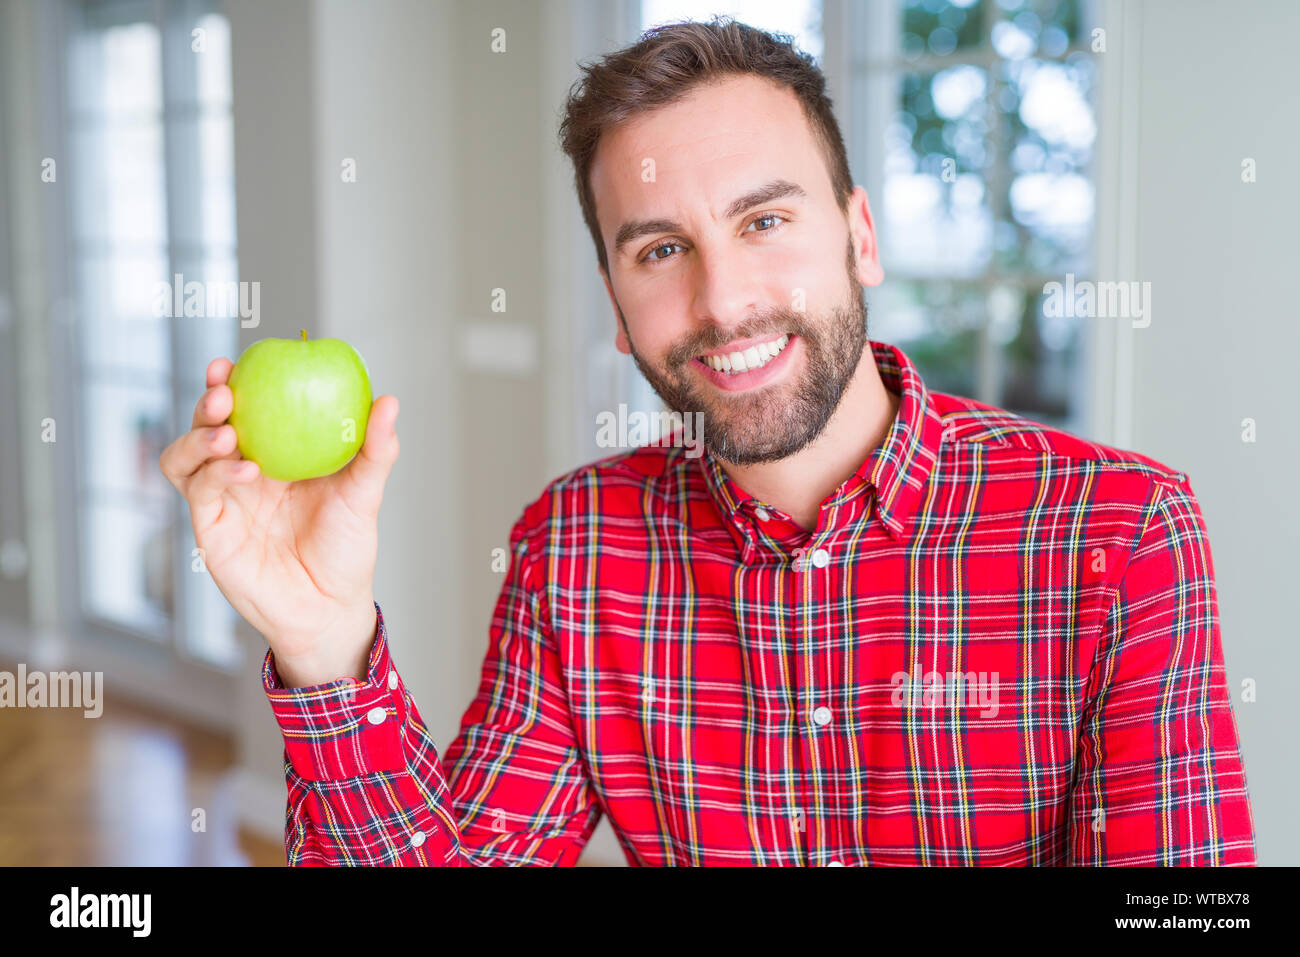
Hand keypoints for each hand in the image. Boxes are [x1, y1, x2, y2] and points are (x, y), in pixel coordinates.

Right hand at [159, 356, 399, 685]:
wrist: (329, 608)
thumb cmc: (346, 550)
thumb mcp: (364, 493)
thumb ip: (375, 449)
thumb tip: (390, 400)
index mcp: (274, 454)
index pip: (245, 409)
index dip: (232, 382)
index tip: (238, 360)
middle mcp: (240, 472)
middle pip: (206, 425)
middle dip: (207, 401)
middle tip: (225, 390)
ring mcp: (221, 500)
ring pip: (184, 455)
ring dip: (197, 436)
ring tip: (227, 432)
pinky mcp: (210, 529)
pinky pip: (198, 490)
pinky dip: (213, 473)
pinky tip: (244, 469)